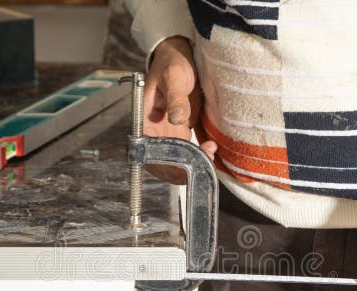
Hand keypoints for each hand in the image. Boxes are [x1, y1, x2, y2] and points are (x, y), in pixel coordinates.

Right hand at [144, 36, 216, 183]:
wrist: (184, 56)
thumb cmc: (172, 63)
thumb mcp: (173, 77)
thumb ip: (175, 97)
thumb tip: (178, 118)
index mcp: (144, 120)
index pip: (147, 151)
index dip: (161, 164)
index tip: (180, 167)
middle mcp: (154, 130)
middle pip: (163, 160)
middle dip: (181, 168)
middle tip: (201, 164)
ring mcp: (168, 132)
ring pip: (177, 158)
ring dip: (192, 163)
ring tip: (210, 153)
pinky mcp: (182, 130)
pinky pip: (188, 150)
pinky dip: (199, 154)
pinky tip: (211, 148)